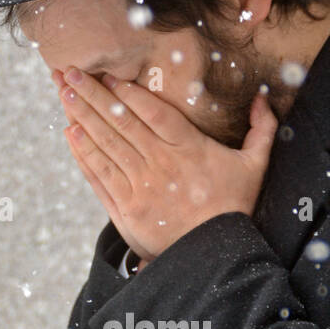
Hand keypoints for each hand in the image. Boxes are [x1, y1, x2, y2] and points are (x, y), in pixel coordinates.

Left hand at [51, 65, 276, 259]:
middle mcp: (160, 164)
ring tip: (64, 94)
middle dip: (93, 96)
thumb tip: (265, 96)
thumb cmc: (235, 208)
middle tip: (71, 73)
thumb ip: (261, 129)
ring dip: (82, 117)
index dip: (129, 93)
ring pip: (105, 145)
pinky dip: (83, 153)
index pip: (153, 112)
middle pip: (121, 123)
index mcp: (189, 149)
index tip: (109, 75)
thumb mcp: (255, 166)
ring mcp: (140, 187)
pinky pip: (99, 176)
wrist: (215, 255)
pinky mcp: (126, 209)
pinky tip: (70, 133)